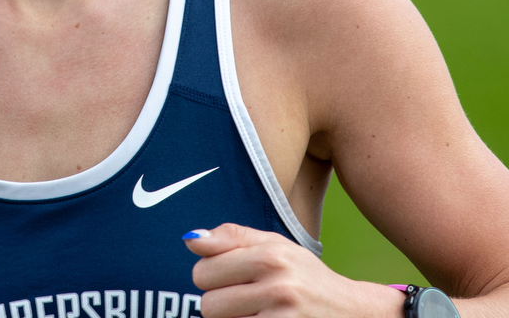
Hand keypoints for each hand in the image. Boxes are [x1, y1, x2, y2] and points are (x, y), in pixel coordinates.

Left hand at [182, 224, 403, 317]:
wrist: (357, 314)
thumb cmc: (308, 278)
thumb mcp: (276, 246)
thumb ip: (232, 238)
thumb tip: (190, 239)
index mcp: (270, 256)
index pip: (203, 270)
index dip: (210, 277)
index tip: (228, 279)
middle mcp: (278, 287)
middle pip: (208, 305)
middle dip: (220, 306)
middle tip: (245, 301)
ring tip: (256, 314)